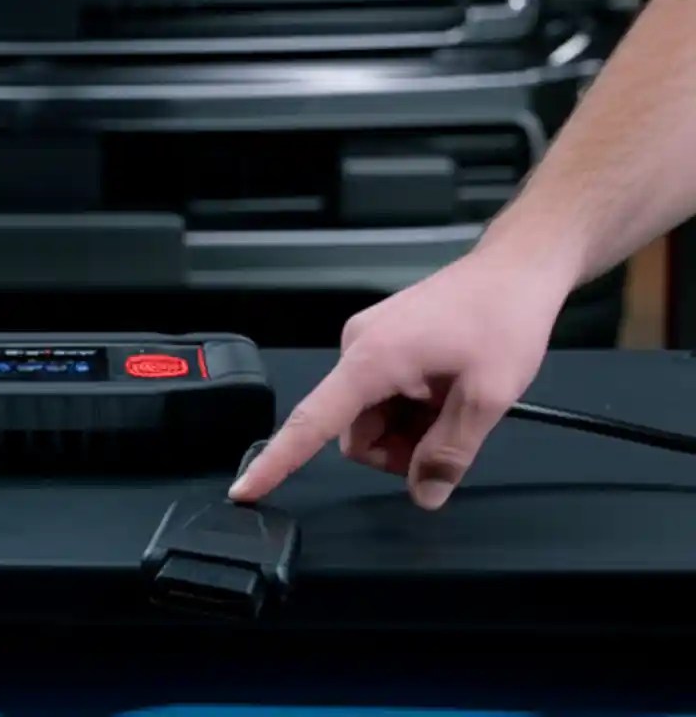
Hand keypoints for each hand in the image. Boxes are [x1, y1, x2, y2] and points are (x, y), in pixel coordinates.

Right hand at [228, 243, 577, 509]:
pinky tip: (445, 391)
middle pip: (351, 431)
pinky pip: (380, 395)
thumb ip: (451, 452)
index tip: (245, 491)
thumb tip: (425, 494)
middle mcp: (356, 349)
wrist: (517, 267)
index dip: (277, 462)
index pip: (311, 423)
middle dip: (396, 449)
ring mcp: (366, 343)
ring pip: (368, 417)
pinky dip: (410, 408)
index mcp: (371, 360)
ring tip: (454, 405)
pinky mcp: (379, 341)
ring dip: (407, 429)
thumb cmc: (504, 318)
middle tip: (450, 437)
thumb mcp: (489, 396)